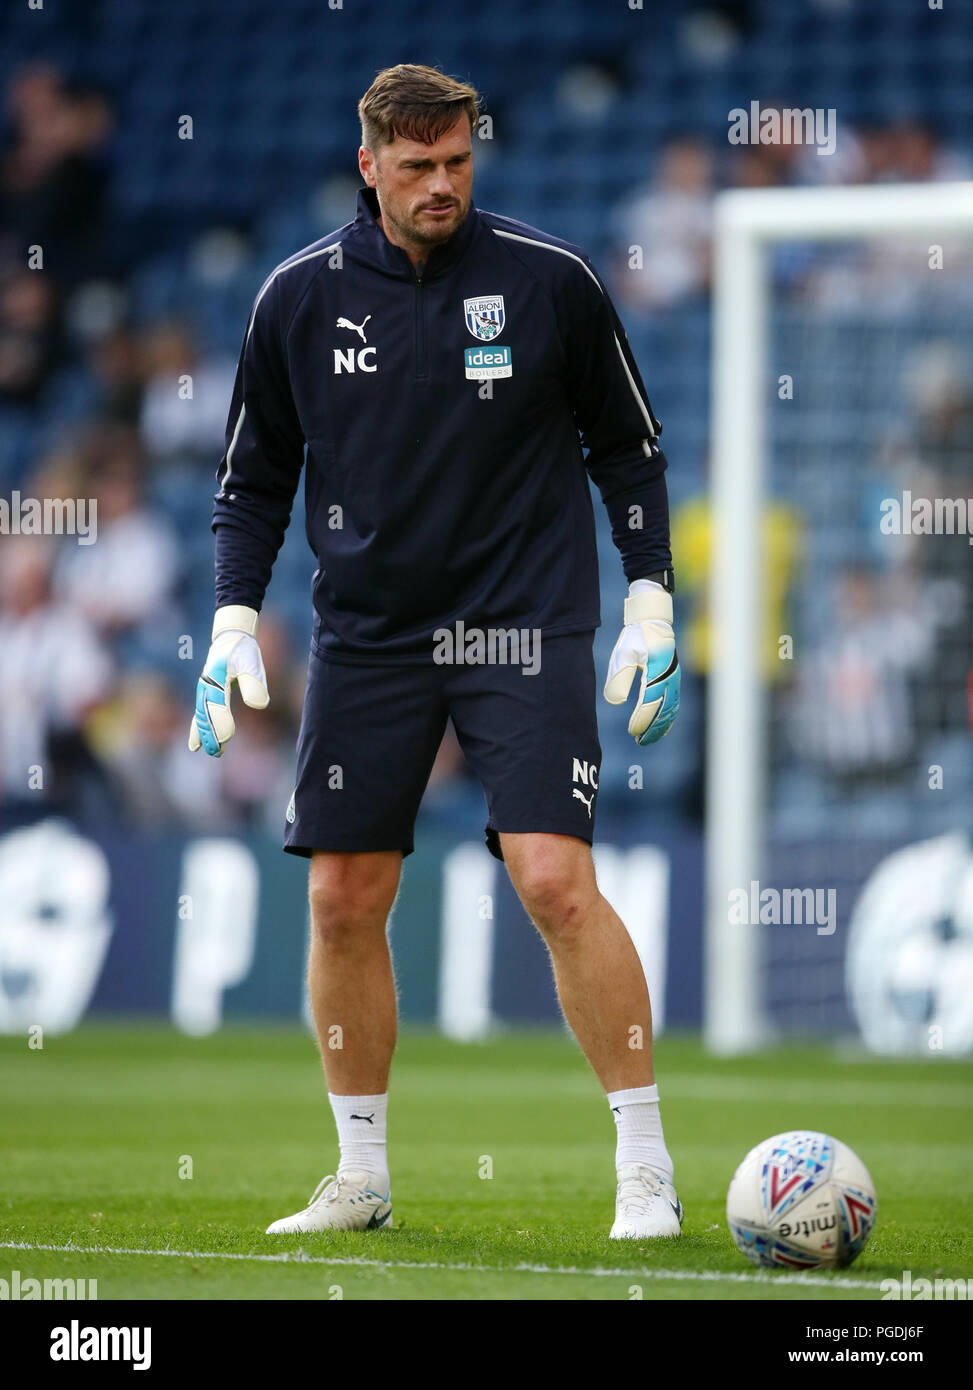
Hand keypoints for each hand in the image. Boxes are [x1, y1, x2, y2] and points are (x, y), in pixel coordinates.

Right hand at [188, 605, 269, 757]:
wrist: (230, 637)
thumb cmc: (243, 651)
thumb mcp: (251, 663)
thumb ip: (253, 684)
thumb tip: (259, 705)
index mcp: (216, 678)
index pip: (217, 704)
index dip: (221, 721)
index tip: (227, 738)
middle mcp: (206, 686)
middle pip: (206, 714)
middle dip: (211, 734)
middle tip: (217, 752)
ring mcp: (203, 691)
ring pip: (201, 717)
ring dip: (205, 735)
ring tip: (211, 751)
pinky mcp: (206, 695)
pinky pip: (199, 715)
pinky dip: (197, 730)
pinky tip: (195, 746)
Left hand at [603, 580, 679, 744]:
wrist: (653, 622)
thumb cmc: (635, 637)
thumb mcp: (623, 654)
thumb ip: (619, 678)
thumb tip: (615, 702)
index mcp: (657, 672)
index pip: (650, 703)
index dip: (642, 720)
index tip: (632, 732)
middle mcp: (669, 678)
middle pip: (663, 711)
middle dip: (652, 729)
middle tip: (639, 742)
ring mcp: (674, 680)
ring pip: (671, 710)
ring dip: (660, 727)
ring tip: (647, 739)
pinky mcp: (674, 680)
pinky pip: (674, 704)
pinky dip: (668, 718)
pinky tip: (661, 728)